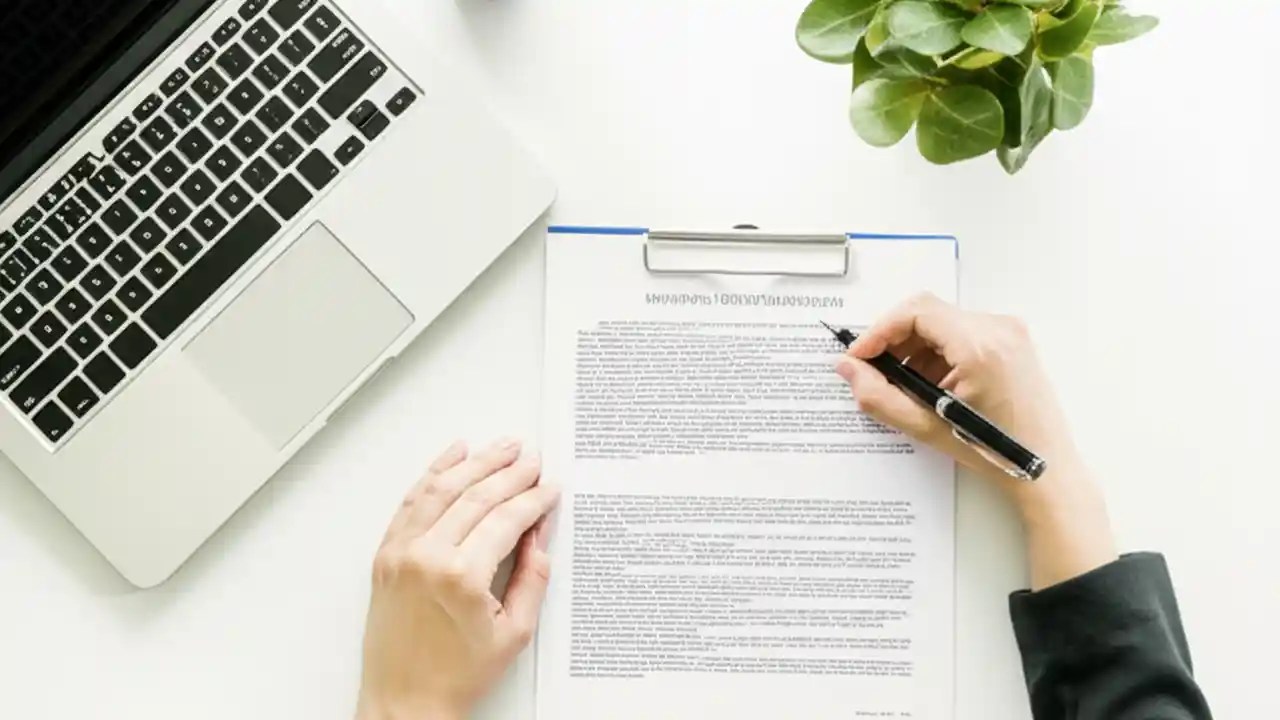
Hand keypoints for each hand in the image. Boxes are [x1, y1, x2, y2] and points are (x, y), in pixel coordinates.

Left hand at [356, 439, 559, 719]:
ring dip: (475, 463)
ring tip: (500, 448)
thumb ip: (532, 577)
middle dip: (510, 473)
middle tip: (531, 460)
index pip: (507, 518)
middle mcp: (427, 557)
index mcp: (462, 576)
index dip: (534, 499)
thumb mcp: (514, 632)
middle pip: (477, 496)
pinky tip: (452, 456)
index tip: (548, 489)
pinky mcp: (385, 556)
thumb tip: (538, 535)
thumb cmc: (454, 677)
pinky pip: (410, 502)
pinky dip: (432, 474)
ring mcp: (401, 553)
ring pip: (442, 488)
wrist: (404, 703)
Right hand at [835, 293, 1116, 588]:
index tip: (860, 353)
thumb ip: (880, 396)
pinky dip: (939, 353)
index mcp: (980, 347)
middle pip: (928, 313)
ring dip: (916, 349)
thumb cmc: (998, 451)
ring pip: (943, 323)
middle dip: (895, 340)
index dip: (879, 330)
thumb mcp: (928, 426)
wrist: (1046, 468)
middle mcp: (999, 330)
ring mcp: (1009, 333)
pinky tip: (933, 385)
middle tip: (875, 370)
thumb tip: (850, 369)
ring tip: (908, 386)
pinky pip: (962, 333)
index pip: (916, 312)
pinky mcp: (1012, 341)